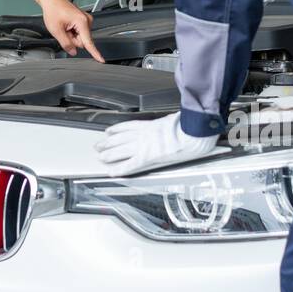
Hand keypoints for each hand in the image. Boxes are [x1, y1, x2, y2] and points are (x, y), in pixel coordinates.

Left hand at [40, 0, 104, 61]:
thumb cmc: (53, 10)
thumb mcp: (56, 30)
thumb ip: (66, 43)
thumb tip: (73, 52)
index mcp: (82, 22)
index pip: (88, 42)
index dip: (95, 53)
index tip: (101, 60)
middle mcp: (87, 20)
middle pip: (82, 41)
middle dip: (72, 39)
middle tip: (63, 30)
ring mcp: (86, 20)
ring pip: (80, 37)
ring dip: (71, 35)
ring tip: (64, 26)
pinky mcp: (83, 20)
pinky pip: (79, 32)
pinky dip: (72, 31)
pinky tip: (66, 24)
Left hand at [94, 112, 220, 175]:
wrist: (193, 134)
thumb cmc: (189, 127)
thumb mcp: (175, 119)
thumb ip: (168, 123)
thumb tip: (172, 123)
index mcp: (151, 125)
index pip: (129, 127)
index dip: (117, 129)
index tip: (110, 131)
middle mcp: (144, 135)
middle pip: (121, 138)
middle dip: (109, 143)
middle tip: (99, 145)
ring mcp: (144, 146)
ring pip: (121, 150)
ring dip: (109, 154)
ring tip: (101, 157)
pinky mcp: (147, 158)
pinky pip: (130, 165)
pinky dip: (119, 169)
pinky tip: (111, 172)